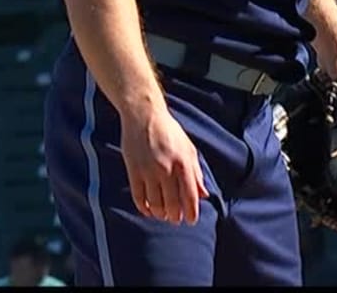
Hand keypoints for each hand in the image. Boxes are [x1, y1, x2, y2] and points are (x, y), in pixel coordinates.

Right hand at [119, 105, 207, 224]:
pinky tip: (148, 210)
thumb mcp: (189, 149)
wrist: (144, 116)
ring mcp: (149, 171)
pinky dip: (144, 207)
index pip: (190, 195)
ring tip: (163, 216)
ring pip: (155, 203)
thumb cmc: (170, 132)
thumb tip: (203, 194)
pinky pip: (139, 196)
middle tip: (176, 220)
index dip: (192, 211)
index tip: (191, 221)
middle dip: (175, 216)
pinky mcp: (133, 171)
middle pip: (172, 203)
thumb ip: (196, 172)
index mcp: (183, 163)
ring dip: (160, 214)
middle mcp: (167, 169)